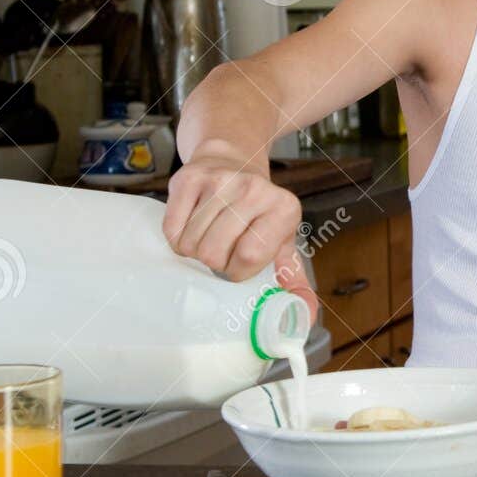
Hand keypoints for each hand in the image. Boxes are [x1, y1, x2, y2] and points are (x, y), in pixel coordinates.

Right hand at [164, 153, 314, 316]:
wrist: (233, 159)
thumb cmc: (258, 211)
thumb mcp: (282, 240)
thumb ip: (293, 279)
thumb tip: (305, 317)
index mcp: (284, 209)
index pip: (249, 257)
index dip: (236, 271)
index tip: (237, 266)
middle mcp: (256, 190)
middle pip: (214, 253)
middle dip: (212, 263)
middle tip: (220, 251)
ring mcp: (221, 181)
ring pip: (191, 242)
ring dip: (193, 251)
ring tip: (207, 237)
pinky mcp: (190, 178)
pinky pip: (171, 228)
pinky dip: (176, 237)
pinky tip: (191, 226)